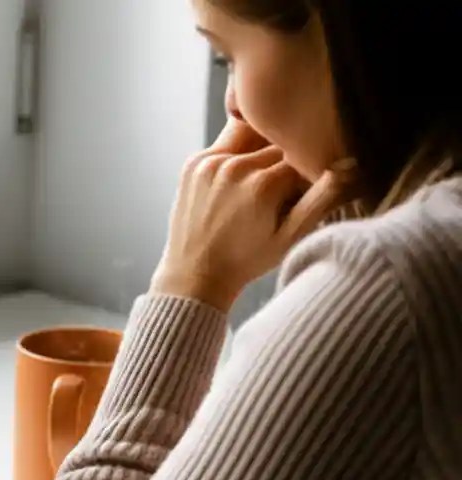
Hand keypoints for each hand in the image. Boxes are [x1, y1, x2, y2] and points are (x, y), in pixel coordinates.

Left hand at [152, 119, 345, 311]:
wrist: (193, 274)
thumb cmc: (246, 261)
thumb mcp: (291, 237)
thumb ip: (322, 199)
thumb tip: (352, 166)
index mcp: (261, 185)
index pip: (302, 159)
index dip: (310, 173)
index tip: (305, 192)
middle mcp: (233, 167)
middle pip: (278, 146)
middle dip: (287, 162)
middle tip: (283, 192)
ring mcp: (209, 162)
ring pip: (253, 138)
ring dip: (263, 153)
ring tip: (260, 186)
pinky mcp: (193, 163)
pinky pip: (226, 144)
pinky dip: (239, 155)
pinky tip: (239, 183)